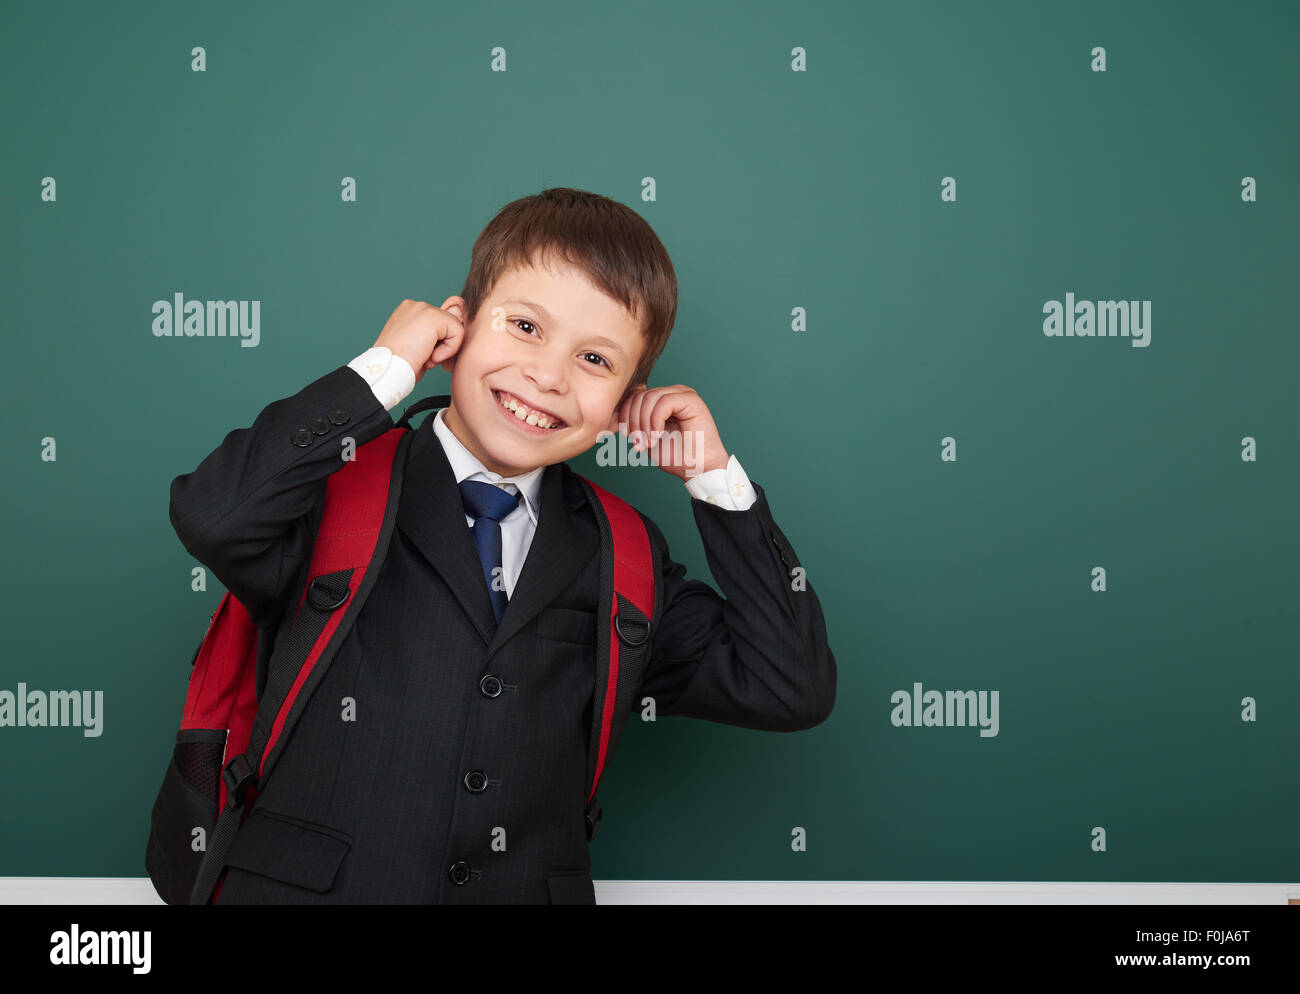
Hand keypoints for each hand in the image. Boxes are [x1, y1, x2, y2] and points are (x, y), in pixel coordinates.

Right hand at [373, 298, 464, 385]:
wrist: (388, 371)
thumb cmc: (400, 365)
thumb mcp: (419, 348)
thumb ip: (435, 336)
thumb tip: (458, 321)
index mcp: (409, 312)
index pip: (440, 324)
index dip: (437, 344)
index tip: (423, 356)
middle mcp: (416, 306)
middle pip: (449, 324)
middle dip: (443, 345)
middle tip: (423, 358)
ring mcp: (424, 308)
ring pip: (455, 328)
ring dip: (444, 349)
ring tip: (424, 356)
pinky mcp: (434, 317)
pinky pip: (458, 332)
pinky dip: (448, 350)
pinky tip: (430, 356)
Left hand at [614, 384, 729, 481]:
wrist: (699, 469)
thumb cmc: (677, 457)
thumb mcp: (647, 437)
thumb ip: (636, 421)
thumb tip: (619, 411)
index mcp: (663, 400)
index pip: (636, 396)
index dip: (626, 415)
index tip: (627, 436)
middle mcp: (674, 393)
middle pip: (641, 395)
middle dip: (633, 421)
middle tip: (637, 443)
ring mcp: (683, 394)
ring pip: (650, 397)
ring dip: (644, 423)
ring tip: (648, 442)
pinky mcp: (691, 400)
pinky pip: (663, 402)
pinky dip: (655, 421)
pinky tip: (657, 436)